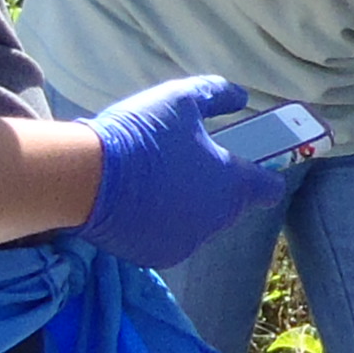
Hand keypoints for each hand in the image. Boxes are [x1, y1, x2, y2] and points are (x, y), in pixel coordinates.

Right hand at [75, 75, 292, 270]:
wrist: (86, 177)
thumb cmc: (141, 134)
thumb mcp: (182, 99)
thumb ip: (218, 95)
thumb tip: (241, 97)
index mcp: (232, 185)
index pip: (268, 188)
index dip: (263, 175)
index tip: (252, 167)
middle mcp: (216, 221)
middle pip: (228, 204)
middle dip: (212, 185)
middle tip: (183, 161)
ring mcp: (187, 242)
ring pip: (196, 221)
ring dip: (184, 205)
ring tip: (153, 179)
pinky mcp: (156, 256)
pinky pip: (166, 236)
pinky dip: (157, 222)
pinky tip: (136, 201)